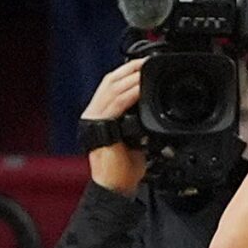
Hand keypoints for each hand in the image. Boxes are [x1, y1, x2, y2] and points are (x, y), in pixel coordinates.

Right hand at [82, 57, 148, 194]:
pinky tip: (139, 88)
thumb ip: (139, 121)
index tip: (143, 63)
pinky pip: (115, 106)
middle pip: (110, 82)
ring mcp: (94, 120)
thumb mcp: (136, 137)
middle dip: (129, 69)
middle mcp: (94, 114)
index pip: (110, 85)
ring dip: (130, 78)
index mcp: (100, 114)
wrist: (116, 186)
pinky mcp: (100, 128)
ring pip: (111, 90)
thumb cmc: (125, 167)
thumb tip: (153, 108)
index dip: (126, 72)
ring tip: (145, 69)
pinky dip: (128, 95)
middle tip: (147, 60)